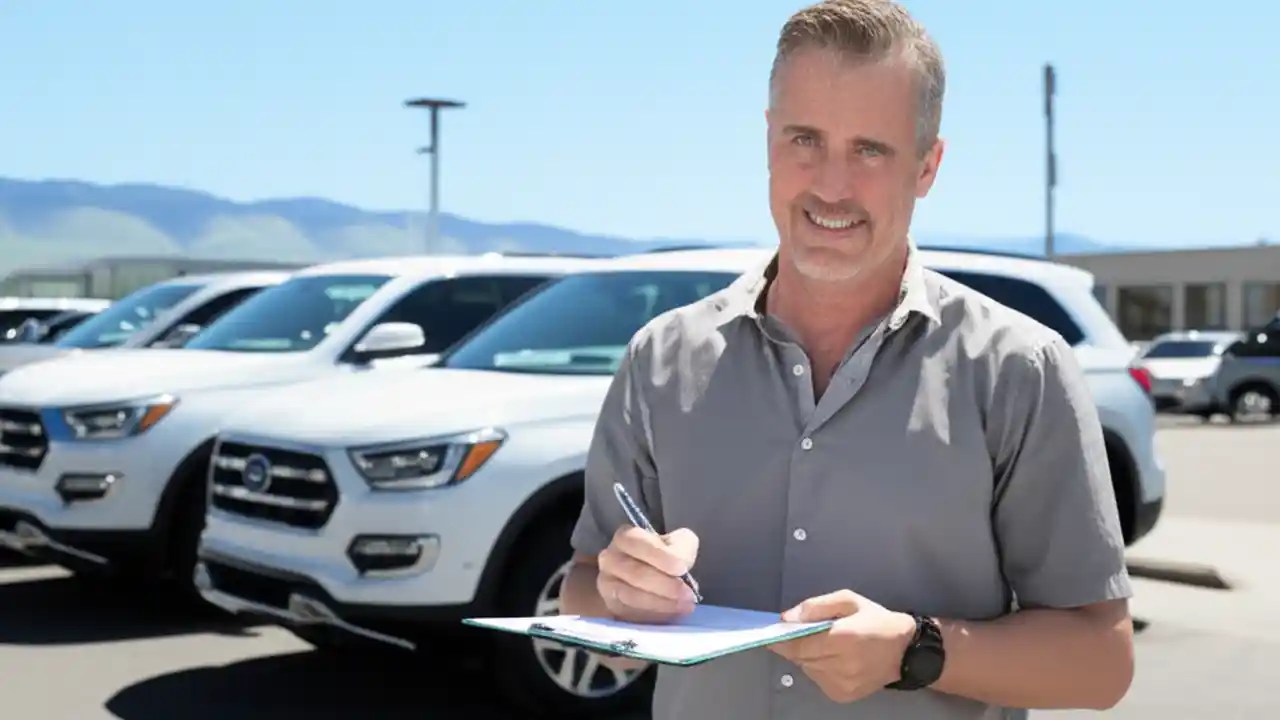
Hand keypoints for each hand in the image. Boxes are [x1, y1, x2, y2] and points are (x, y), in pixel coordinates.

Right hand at [596, 524, 699, 622]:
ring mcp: (606, 585)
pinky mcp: (611, 607)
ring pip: (631, 596)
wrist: (653, 579)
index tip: (681, 568)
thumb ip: (681, 546)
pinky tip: (672, 614)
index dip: (659, 555)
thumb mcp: (678, 543)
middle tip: (689, 594)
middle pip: (635, 573)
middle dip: (665, 585)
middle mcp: (609, 559)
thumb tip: (681, 564)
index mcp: (624, 537)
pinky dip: (654, 615)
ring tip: (685, 606)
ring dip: (662, 603)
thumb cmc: (665, 557)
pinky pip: (631, 614)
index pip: (637, 542)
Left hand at [769, 589, 917, 703]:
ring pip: (808, 669)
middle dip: (796, 646)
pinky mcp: (843, 695)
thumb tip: (788, 617)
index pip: (799, 645)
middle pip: (801, 658)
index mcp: (844, 638)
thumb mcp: (849, 601)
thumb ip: (816, 606)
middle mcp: (842, 664)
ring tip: (827, 646)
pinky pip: (818, 680)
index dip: (781, 641)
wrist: (907, 652)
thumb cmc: (877, 621)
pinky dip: (819, 669)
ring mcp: (843, 683)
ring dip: (809, 657)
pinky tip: (835, 660)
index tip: (771, 635)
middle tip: (804, 634)